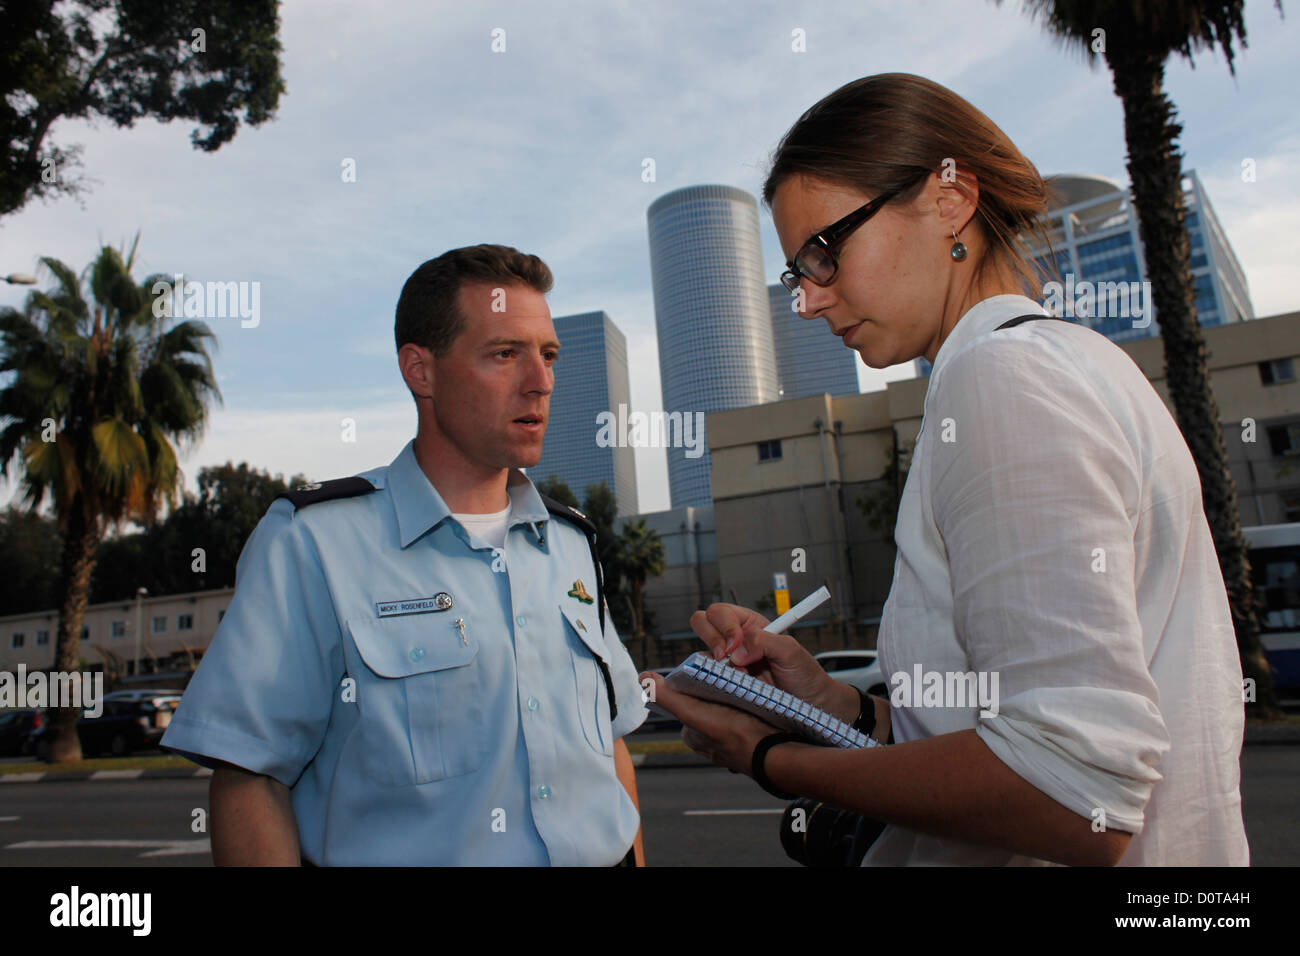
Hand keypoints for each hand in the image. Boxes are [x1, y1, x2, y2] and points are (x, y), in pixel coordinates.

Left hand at [638, 670, 778, 774]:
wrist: (775, 751)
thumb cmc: (735, 735)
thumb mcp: (695, 713)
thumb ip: (669, 698)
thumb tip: (643, 679)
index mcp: (693, 735)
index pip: (687, 701)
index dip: (696, 685)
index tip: (710, 676)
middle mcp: (709, 742)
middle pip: (707, 703)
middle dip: (716, 690)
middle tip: (730, 679)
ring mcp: (730, 742)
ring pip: (726, 708)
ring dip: (734, 697)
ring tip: (743, 688)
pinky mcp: (750, 738)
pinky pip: (744, 716)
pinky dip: (748, 707)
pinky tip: (754, 701)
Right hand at [689, 602, 839, 714]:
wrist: (810, 705)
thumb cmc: (805, 675)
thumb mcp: (790, 651)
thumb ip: (764, 641)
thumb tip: (737, 650)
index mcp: (750, 625)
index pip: (722, 612)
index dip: (725, 625)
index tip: (737, 642)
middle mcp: (735, 641)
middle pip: (703, 622)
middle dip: (712, 637)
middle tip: (727, 656)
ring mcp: (727, 663)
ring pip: (701, 651)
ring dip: (716, 663)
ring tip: (741, 676)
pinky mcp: (724, 683)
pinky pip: (706, 676)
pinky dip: (716, 680)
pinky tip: (736, 686)